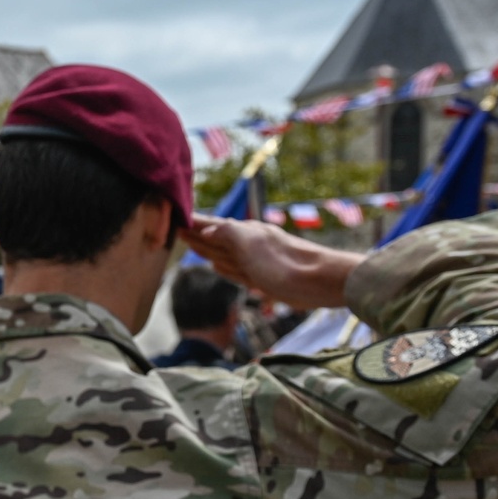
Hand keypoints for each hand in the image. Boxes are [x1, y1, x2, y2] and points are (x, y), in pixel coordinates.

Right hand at [179, 214, 363, 310]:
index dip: (193, 223)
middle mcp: (248, 243)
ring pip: (224, 254)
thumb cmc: (284, 263)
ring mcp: (256, 261)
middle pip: (215, 238)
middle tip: (176, 228)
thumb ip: (226, 233)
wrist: (322, 281)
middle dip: (197, 234)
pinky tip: (218, 266)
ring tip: (192, 244)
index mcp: (243, 232)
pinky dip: (224, 266)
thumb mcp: (249, 244)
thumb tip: (206, 229)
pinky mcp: (264, 278)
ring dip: (207, 249)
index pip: (211, 225)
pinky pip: (236, 270)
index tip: (175, 217)